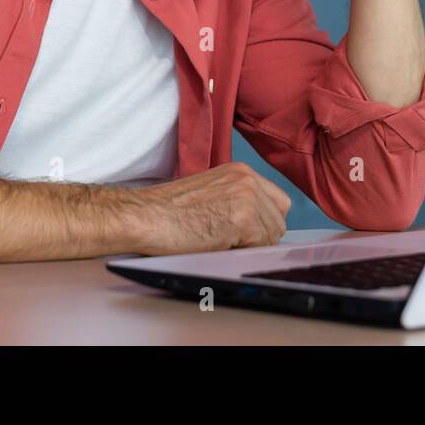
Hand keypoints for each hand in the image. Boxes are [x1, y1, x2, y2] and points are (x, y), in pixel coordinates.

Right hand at [130, 162, 291, 254]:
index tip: (249, 234)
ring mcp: (248, 197)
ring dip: (250, 245)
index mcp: (241, 171)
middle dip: (261, 237)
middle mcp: (248, 179)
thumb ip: (238, 200)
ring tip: (220, 241)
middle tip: (231, 242)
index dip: (266, 223)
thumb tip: (260, 226)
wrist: (145, 215)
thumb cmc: (168, 210)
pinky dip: (242, 252)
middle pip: (279, 220)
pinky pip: (259, 245)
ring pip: (272, 235)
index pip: (279, 202)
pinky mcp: (243, 219)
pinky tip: (217, 244)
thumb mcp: (211, 193)